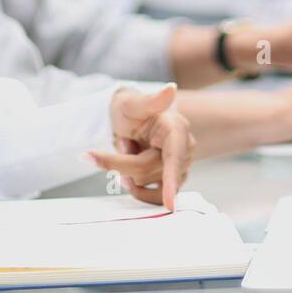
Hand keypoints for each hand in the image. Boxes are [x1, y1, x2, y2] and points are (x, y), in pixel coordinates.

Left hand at [92, 83, 194, 208]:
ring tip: (125, 152)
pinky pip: (155, 197)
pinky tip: (126, 176)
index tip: (170, 204)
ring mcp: (180, 167)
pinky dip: (137, 190)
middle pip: (149, 171)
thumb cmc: (128, 109)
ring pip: (148, 185)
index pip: (174, 158)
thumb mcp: (131, 103)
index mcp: (177, 129)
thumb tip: (171, 88)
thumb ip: (150, 100)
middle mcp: (184, 149)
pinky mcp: (172, 180)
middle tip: (107, 148)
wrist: (126, 120)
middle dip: (122, 164)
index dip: (171, 181)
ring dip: (128, 174)